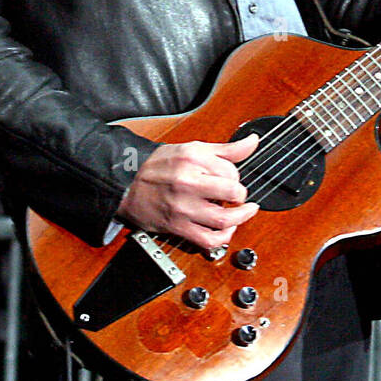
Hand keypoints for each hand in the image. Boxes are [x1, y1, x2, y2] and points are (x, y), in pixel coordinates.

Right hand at [118, 135, 259, 252]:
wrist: (127, 185)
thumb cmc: (160, 166)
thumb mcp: (193, 149)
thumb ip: (226, 149)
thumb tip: (253, 141)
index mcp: (193, 159)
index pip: (231, 170)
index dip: (236, 176)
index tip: (231, 179)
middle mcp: (188, 182)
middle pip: (232, 192)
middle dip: (241, 195)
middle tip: (238, 196)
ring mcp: (182, 207)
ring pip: (223, 219)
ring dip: (240, 218)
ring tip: (243, 212)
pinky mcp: (177, 227)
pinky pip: (208, 240)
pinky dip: (224, 237)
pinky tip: (227, 229)